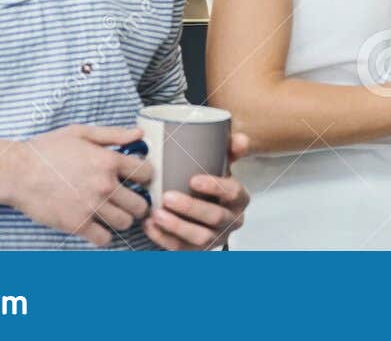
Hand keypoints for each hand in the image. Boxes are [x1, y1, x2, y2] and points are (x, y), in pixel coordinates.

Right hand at [0, 124, 152, 247]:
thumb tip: (138, 133)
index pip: (147, 174)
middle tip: (127, 201)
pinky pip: (104, 239)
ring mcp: (91, 207)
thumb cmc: (46, 150)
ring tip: (111, 213)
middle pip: (140, 205)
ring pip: (125, 223)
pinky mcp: (76, 224)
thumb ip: (113, 134)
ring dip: (121, 220)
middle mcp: (104, 185)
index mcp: (108, 161)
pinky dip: (103, 236)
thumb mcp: (80, 133)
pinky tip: (97, 227)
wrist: (15, 172)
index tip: (137, 180)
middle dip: (137, 203)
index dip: (144, 177)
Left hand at [142, 132, 251, 250]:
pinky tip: (149, 225)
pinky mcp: (197, 251)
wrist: (199, 206)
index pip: (234, 192)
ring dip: (177, 227)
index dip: (215, 186)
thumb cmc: (208, 180)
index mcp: (239, 198)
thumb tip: (241, 139)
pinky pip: (181, 249)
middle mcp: (231, 220)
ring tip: (156, 214)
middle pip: (216, 217)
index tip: (193, 180)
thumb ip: (229, 148)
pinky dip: (163, 238)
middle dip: (191, 208)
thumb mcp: (220, 164)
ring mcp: (215, 238)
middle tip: (167, 196)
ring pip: (200, 238)